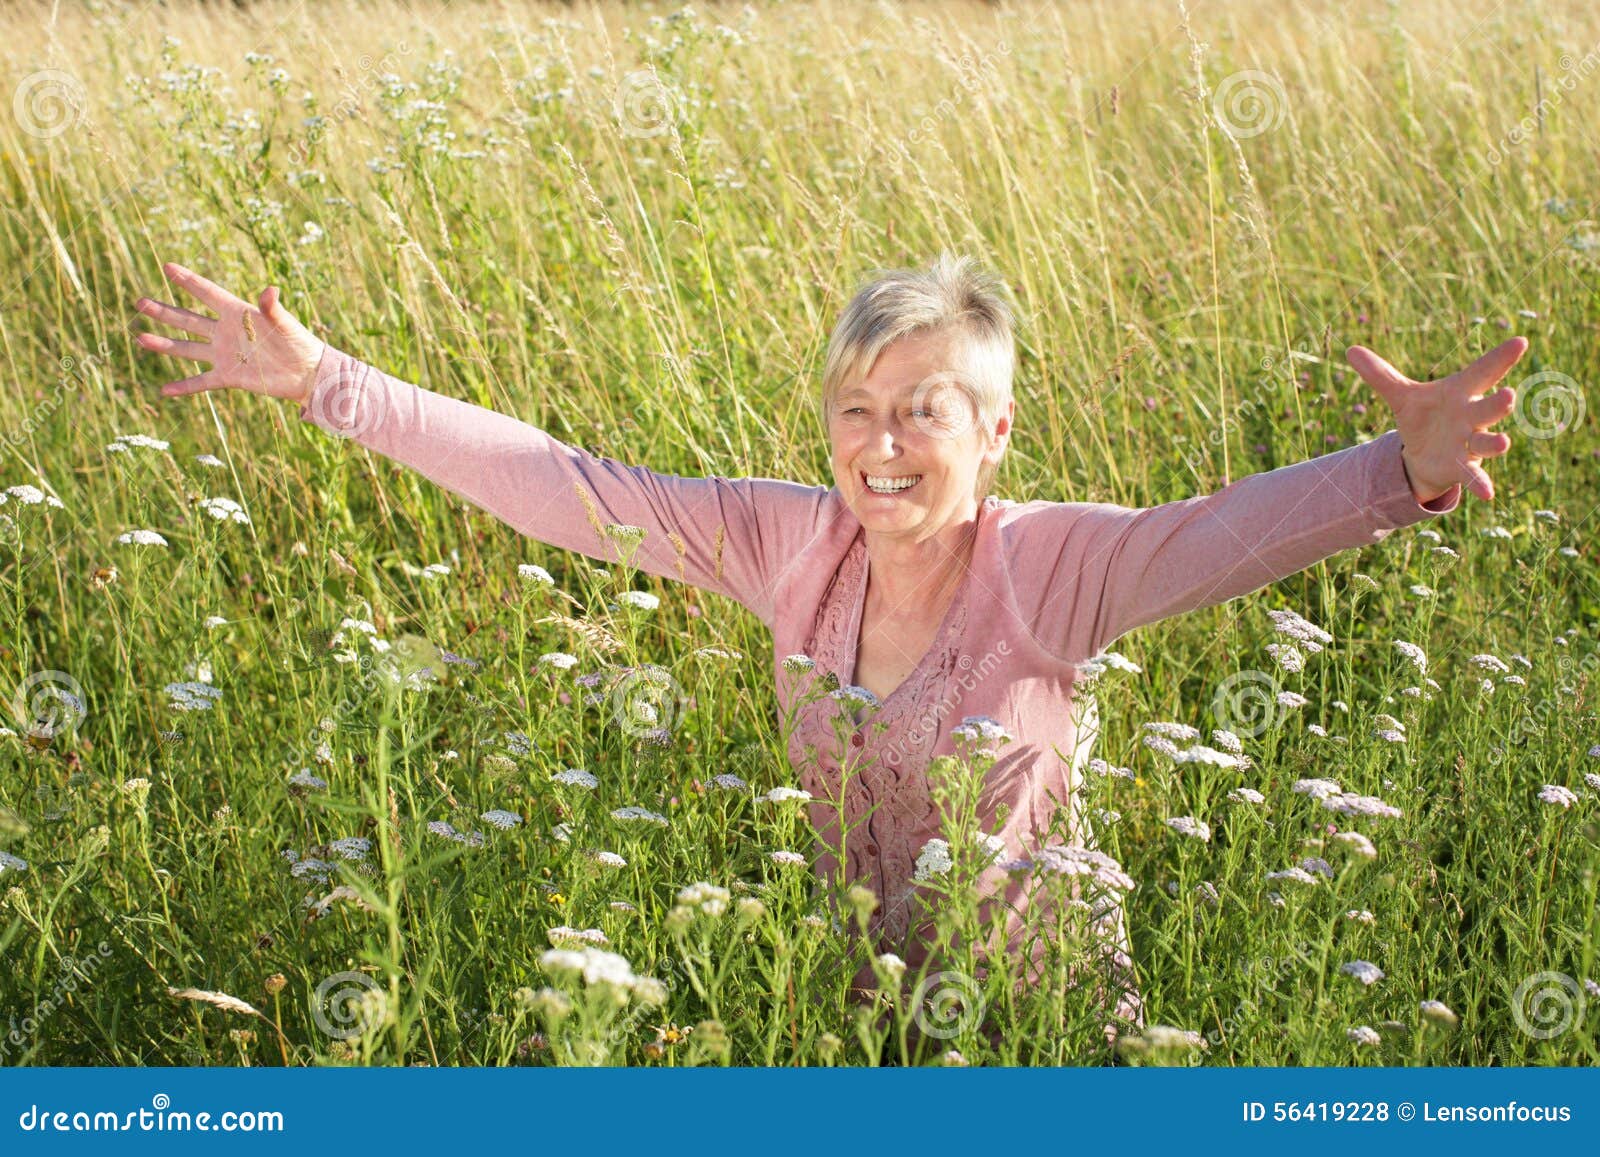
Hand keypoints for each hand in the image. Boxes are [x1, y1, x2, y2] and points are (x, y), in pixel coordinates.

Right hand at [134, 262, 325, 404]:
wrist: (308, 373)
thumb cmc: (300, 342)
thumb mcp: (286, 323)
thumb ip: (274, 308)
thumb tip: (270, 290)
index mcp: (238, 313)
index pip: (208, 293)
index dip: (189, 280)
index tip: (167, 266)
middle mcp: (226, 332)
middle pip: (189, 319)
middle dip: (165, 311)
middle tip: (140, 302)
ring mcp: (225, 355)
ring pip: (188, 348)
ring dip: (165, 344)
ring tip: (140, 338)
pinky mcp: (230, 376)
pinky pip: (202, 382)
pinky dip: (184, 387)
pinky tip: (164, 390)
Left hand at [1346, 337, 1525, 503]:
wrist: (1422, 454)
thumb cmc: (1423, 417)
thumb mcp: (1401, 396)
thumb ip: (1380, 375)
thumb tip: (1350, 350)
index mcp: (1460, 392)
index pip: (1483, 371)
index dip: (1501, 357)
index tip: (1521, 341)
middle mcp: (1471, 416)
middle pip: (1489, 408)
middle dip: (1498, 404)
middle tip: (1509, 395)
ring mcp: (1470, 442)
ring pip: (1487, 441)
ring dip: (1495, 442)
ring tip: (1503, 442)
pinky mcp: (1462, 466)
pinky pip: (1474, 476)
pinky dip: (1481, 484)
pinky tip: (1489, 495)